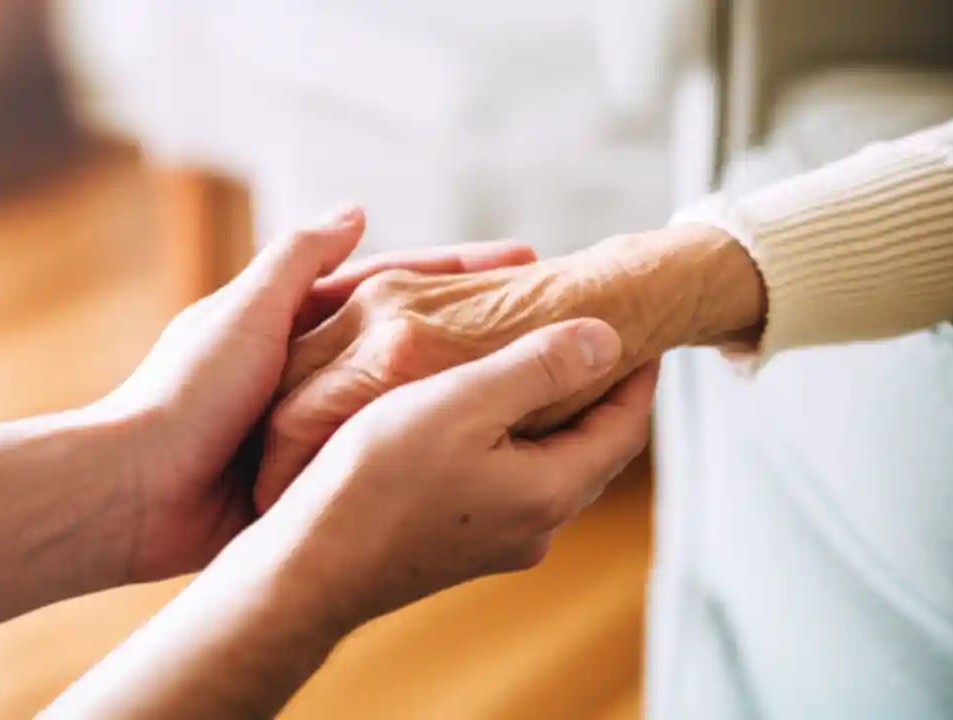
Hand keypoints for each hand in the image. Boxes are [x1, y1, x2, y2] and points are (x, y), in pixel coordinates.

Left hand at [88, 206, 537, 581]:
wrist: (137, 493)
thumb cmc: (186, 391)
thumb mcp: (246, 309)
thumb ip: (300, 259)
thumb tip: (359, 209)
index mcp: (291, 318)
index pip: (389, 281)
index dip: (452, 268)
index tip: (519, 260)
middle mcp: (310, 365)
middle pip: (404, 334)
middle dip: (470, 322)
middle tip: (546, 315)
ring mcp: (315, 420)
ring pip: (399, 394)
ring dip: (456, 381)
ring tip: (531, 374)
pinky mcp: (313, 471)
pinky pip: (376, 448)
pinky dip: (421, 437)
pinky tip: (476, 436)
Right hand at [265, 319, 658, 624]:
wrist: (308, 567)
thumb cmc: (377, 480)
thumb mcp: (462, 402)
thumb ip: (538, 368)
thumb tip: (607, 340)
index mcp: (549, 491)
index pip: (625, 428)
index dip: (640, 379)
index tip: (645, 336)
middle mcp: (536, 527)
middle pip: (594, 452)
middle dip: (602, 398)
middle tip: (599, 345)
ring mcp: (498, 543)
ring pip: (551, 469)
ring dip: (556, 420)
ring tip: (542, 370)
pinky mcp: (461, 547)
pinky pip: (511, 485)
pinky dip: (517, 443)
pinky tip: (482, 418)